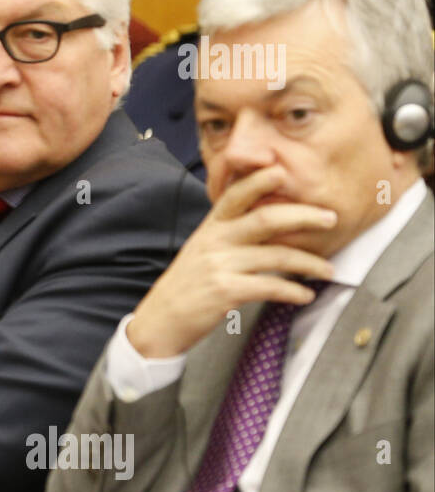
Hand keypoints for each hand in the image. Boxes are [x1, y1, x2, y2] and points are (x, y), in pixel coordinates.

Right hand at [127, 166, 335, 357]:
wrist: (161, 320)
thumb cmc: (187, 285)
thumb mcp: (201, 250)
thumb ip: (228, 233)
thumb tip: (266, 221)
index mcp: (210, 227)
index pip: (236, 195)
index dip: (259, 180)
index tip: (282, 171)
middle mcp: (215, 241)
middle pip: (266, 219)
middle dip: (304, 216)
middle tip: (330, 218)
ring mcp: (220, 265)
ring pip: (277, 255)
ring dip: (310, 263)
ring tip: (328, 270)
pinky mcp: (226, 291)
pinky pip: (271, 286)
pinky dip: (294, 291)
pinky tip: (305, 295)